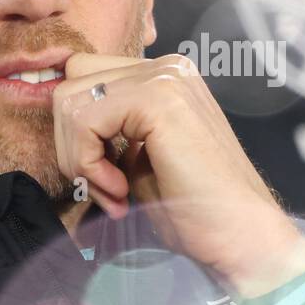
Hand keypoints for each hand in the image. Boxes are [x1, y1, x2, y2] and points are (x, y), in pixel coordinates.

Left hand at [52, 53, 304, 296]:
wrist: (241, 238)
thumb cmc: (195, 211)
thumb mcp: (138, 162)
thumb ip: (109, 134)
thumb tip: (62, 123)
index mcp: (164, 78)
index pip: (84, 80)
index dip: (79, 135)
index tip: (107, 181)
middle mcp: (167, 67)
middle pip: (71, 81)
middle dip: (72, 142)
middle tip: (105, 188)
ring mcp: (165, 77)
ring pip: (69, 99)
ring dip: (79, 157)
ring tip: (116, 193)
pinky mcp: (159, 97)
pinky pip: (84, 119)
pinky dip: (89, 163)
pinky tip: (122, 191)